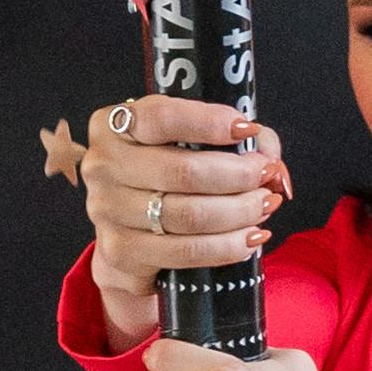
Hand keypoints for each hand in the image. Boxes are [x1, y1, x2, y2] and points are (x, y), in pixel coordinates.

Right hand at [82, 92, 290, 342]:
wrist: (127, 232)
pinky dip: (228, 246)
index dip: (210, 123)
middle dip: (239, 174)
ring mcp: (107, 211)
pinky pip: (187, 252)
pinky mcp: (121, 252)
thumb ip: (230, 136)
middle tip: (266, 174)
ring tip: (264, 205)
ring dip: (240, 211)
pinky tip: (250, 238)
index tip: (247, 130)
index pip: (163, 118)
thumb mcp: (185, 143)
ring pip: (190, 215)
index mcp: (114, 126)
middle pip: (184, 172)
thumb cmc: (163, 176)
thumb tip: (268, 152)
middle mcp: (103, 166)